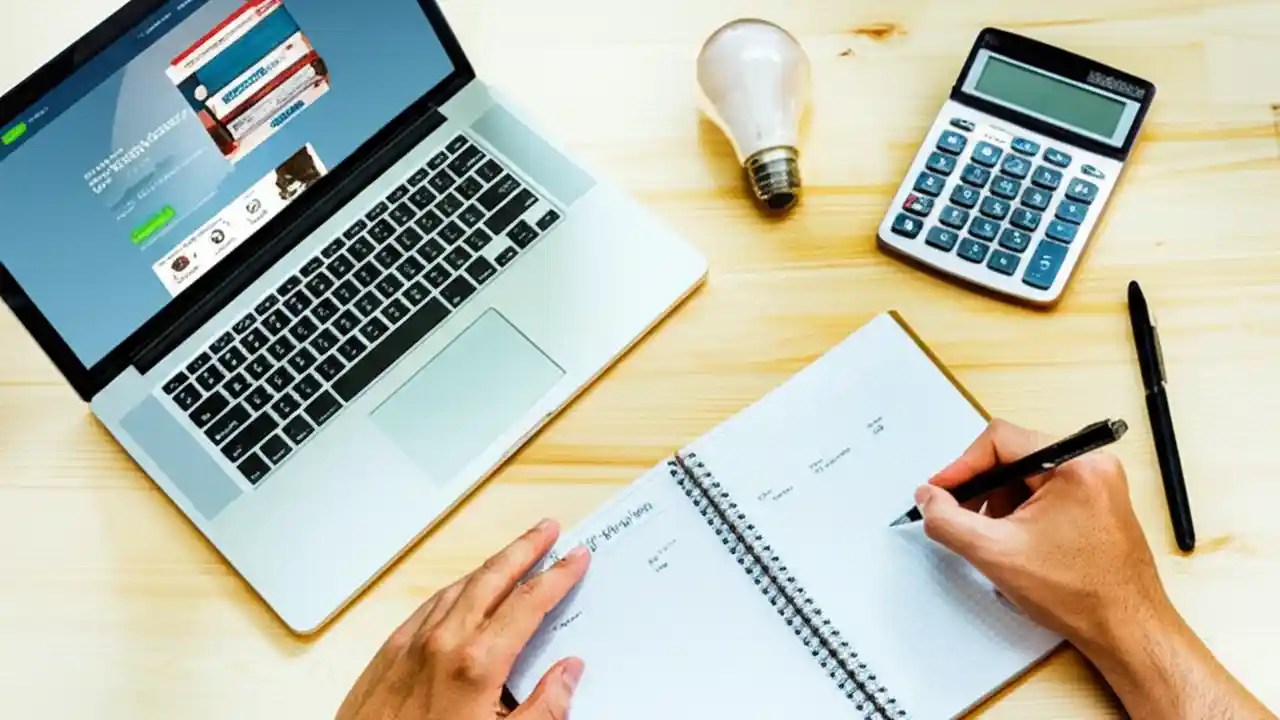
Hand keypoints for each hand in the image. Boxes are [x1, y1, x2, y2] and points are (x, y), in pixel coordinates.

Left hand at [337, 519, 590, 719]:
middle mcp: (444, 641)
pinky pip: (429, 605)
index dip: (558, 576)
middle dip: (525, 548)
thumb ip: (544, 709)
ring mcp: (412, 642)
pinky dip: (456, 588)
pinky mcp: (389, 653)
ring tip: (514, 553)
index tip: (576, 558)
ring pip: (459, 586)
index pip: (529, 603)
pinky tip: (463, 589)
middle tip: (547, 529)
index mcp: (478, 663)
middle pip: (493, 577)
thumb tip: (568, 672)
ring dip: (491, 565)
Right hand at [915, 420, 1275, 718]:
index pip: (999, 440)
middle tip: (960, 516)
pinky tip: (1016, 543)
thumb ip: (949, 520)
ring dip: (1000, 503)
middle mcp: (1092, 465)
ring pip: (1028, 476)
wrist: (1125, 629)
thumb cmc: (1081, 594)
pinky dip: (1022, 512)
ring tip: (994, 538)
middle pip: (1013, 456)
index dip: (961, 467)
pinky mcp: (1098, 503)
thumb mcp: (996, 554)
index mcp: (1075, 464)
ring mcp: (1099, 483)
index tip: (941, 491)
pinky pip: (1046, 492)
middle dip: (981, 489)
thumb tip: (928, 499)